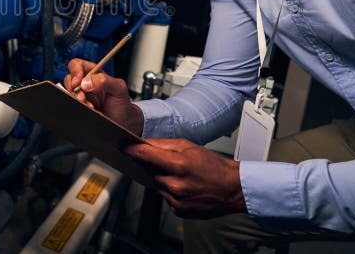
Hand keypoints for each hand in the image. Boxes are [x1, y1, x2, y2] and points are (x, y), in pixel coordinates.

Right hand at [63, 58, 143, 135]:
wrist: (123, 124)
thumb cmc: (122, 105)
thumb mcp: (119, 89)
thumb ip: (105, 80)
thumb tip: (86, 82)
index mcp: (95, 75)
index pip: (79, 65)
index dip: (75, 70)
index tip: (78, 82)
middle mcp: (85, 85)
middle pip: (69, 80)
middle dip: (74, 90)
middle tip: (83, 98)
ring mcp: (81, 97)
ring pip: (69, 93)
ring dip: (78, 101)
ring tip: (91, 107)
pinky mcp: (79, 106)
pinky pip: (72, 104)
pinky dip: (79, 108)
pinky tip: (90, 111)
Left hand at [126, 138, 245, 218]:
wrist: (232, 188)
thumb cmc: (213, 166)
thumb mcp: (188, 146)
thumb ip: (163, 145)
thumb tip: (143, 143)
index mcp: (178, 165)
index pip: (145, 155)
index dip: (131, 150)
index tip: (122, 146)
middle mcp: (175, 185)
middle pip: (150, 172)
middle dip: (153, 165)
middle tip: (167, 161)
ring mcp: (176, 200)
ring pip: (157, 185)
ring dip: (163, 178)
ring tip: (180, 174)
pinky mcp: (178, 210)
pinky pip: (165, 197)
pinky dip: (170, 191)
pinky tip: (183, 186)